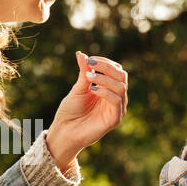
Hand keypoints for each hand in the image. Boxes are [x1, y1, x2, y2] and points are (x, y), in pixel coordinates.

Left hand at [47, 51, 128, 166]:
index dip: (105, 62)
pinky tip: (93, 89)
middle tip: (91, 64)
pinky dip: (106, 92)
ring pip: (120, 87)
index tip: (89, 59)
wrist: (64, 132)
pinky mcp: (115, 119)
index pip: (116, 70)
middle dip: (107, 67)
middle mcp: (115, 97)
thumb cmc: (70, 111)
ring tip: (88, 77)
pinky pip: (116, 101)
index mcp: (108, 88)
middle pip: (122, 76)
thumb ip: (84, 72)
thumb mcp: (78, 88)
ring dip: (104, 78)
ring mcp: (117, 108)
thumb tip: (81, 54)